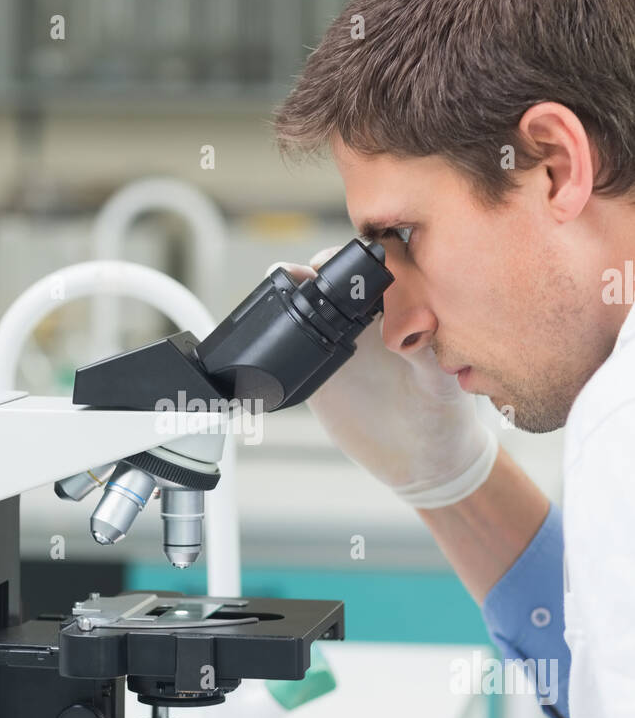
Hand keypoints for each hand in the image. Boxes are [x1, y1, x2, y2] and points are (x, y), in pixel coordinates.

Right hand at [278, 248, 496, 507]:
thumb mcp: (440, 380)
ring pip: (307, 303)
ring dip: (291, 288)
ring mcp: (339, 343)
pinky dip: (277, 329)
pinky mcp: (316, 371)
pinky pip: (291, 342)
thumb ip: (426, 349)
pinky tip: (272, 326)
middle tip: (310, 274)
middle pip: (334, 277)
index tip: (350, 258)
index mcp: (401, 310)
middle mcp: (368, 320)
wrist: (421, 461)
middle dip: (317, 267)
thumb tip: (410, 322)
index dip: (360, 256)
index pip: (376, 268)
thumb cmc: (445, 413)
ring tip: (283, 286)